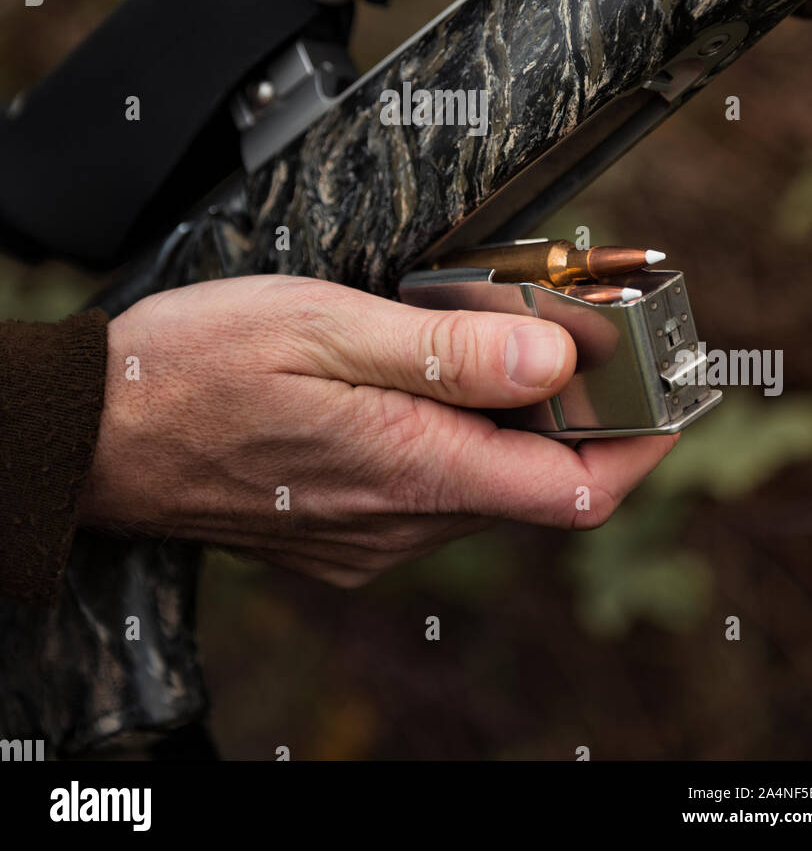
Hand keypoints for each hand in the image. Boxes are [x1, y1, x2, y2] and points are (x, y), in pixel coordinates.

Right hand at [80, 276, 675, 587]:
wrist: (93, 434)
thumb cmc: (195, 367)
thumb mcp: (324, 326)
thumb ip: (447, 352)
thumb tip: (557, 356)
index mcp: (410, 468)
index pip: (574, 488)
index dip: (639, 446)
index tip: (665, 393)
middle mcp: (400, 521)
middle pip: (535, 484)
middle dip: (576, 417)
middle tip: (574, 334)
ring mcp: (370, 537)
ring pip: (483, 485)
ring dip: (510, 423)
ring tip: (493, 342)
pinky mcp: (341, 536)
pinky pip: (431, 493)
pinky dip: (454, 440)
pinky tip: (421, 383)